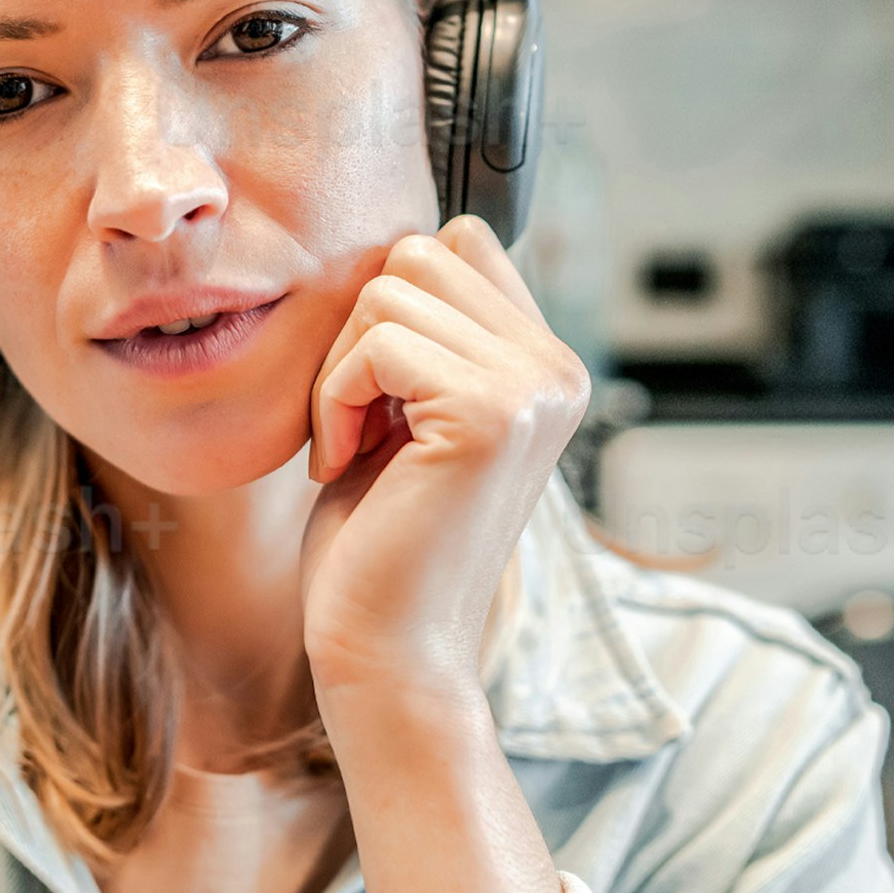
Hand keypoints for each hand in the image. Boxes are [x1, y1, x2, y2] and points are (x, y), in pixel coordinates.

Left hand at [292, 218, 587, 711]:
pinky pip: (377, 342)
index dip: (394, 306)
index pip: (460, 242)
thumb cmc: (382, 542)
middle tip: (360, 422)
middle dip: (361, 329)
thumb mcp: (411, 412)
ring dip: (342, 367)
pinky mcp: (489, 414)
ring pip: (392, 288)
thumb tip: (404, 246)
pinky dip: (335, 399)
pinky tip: (345, 464)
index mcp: (549, 368)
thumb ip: (428, 331)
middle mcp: (558, 371)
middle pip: (423, 251)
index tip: (383, 399)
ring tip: (355, 446)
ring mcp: (533, 390)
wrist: (389, 650)